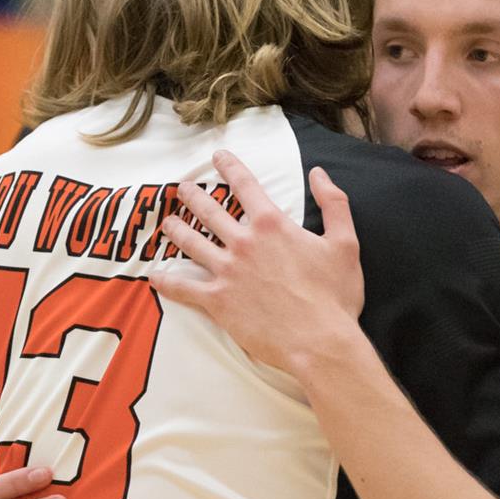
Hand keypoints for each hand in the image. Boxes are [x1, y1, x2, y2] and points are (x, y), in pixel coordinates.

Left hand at [150, 150, 362, 377]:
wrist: (320, 342)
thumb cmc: (335, 295)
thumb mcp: (345, 243)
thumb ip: (334, 203)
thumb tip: (319, 174)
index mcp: (271, 224)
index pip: (245, 185)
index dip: (229, 166)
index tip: (217, 156)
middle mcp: (243, 242)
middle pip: (209, 211)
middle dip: (193, 196)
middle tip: (181, 189)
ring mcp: (227, 272)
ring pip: (192, 243)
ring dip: (177, 230)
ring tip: (167, 223)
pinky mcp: (217, 301)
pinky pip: (184, 289)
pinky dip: (166, 282)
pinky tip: (154, 276)